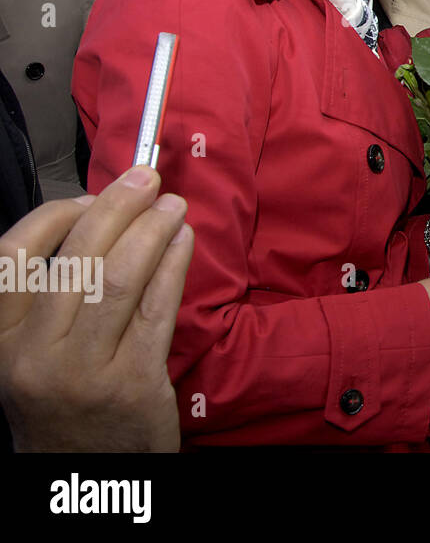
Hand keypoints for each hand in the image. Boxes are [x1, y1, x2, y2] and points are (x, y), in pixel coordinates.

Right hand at [0, 165, 192, 451]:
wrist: (88, 480)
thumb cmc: (66, 404)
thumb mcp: (33, 356)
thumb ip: (52, 299)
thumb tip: (100, 219)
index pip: (12, 258)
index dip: (54, 216)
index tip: (91, 196)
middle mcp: (30, 357)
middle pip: (74, 260)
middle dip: (117, 207)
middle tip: (147, 178)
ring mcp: (82, 372)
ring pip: (118, 279)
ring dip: (152, 231)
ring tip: (173, 205)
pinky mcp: (132, 382)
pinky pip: (156, 308)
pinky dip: (173, 266)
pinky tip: (183, 242)